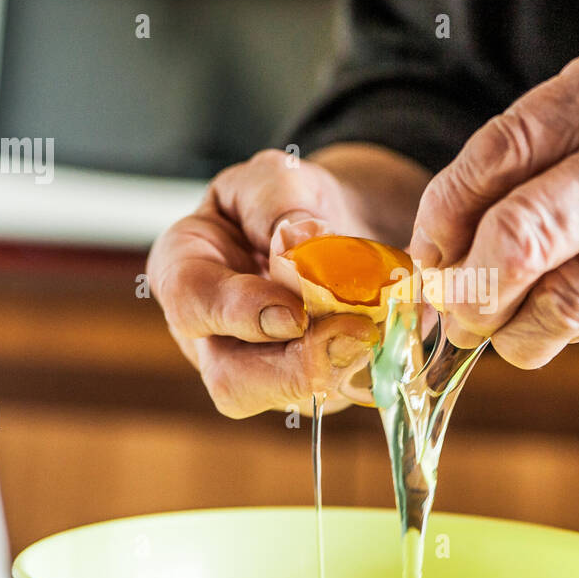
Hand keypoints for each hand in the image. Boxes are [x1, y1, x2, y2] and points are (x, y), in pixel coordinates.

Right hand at [148, 149, 382, 417]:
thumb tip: (295, 247)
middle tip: (353, 334)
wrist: (332, 224)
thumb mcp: (276, 178)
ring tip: (375, 334)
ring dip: (339, 372)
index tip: (295, 313)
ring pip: (289, 399)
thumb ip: (278, 205)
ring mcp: (261, 370)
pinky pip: (338, 392)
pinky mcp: (312, 384)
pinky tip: (393, 336)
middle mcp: (212, 335)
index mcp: (184, 270)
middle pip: (232, 381)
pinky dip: (371, 366)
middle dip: (294, 367)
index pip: (192, 304)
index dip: (240, 314)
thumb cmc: (286, 200)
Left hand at [409, 23, 578, 367]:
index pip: (488, 160)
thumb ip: (560, 137)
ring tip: (504, 335)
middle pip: (512, 241)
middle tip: (455, 310)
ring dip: (512, 333)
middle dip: (465, 292)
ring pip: (557, 303)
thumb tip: (472, 225)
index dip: (440, 220)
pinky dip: (575, 332)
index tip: (428, 252)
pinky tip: (568, 325)